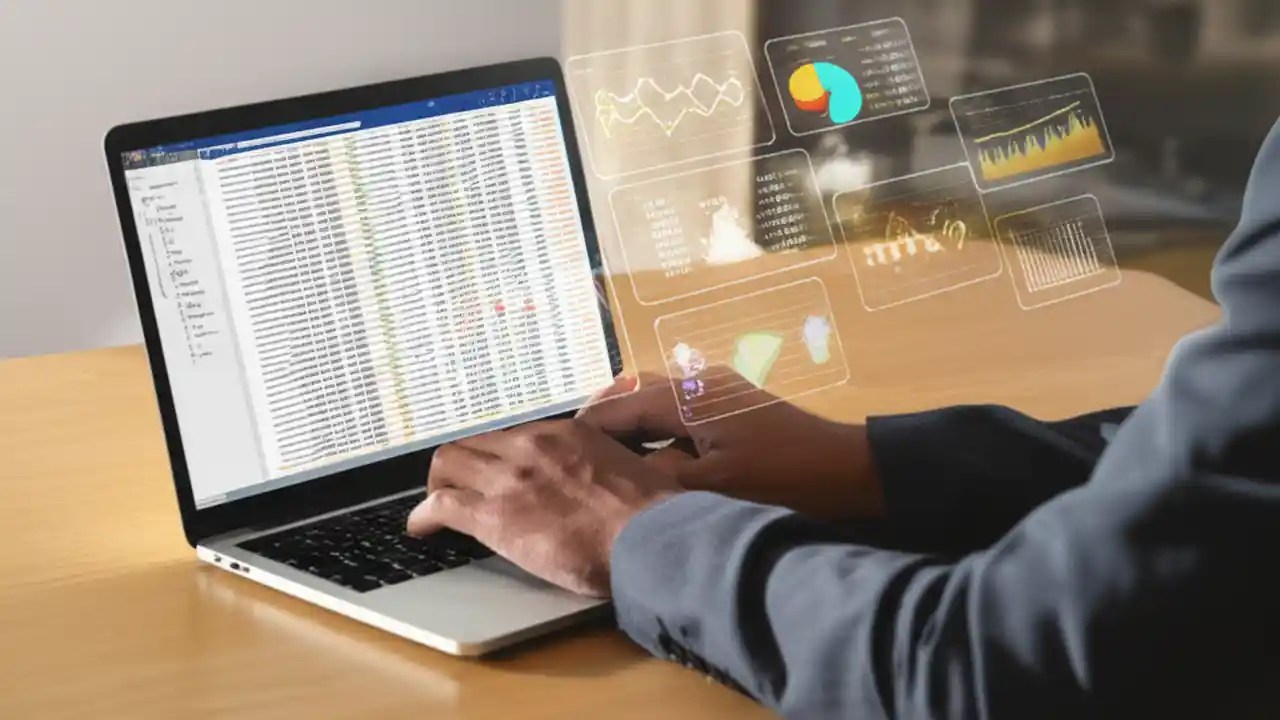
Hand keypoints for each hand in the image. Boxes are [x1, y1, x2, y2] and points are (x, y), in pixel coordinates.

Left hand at [404, 419, 680, 596]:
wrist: (648, 537)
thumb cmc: (650, 512)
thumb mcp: (630, 466)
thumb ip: (605, 461)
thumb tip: (606, 472)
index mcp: (564, 433)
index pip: (512, 436)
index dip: (496, 455)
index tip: (495, 469)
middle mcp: (530, 447)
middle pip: (471, 444)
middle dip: (458, 465)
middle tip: (457, 485)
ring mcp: (508, 479)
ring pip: (447, 465)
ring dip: (438, 484)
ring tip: (436, 504)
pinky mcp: (493, 516)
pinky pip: (440, 505)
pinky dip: (424, 517)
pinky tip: (422, 528)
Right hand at [577, 371, 883, 521]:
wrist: (849, 471)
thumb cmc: (783, 478)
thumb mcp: (713, 487)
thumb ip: (659, 477)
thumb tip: (618, 475)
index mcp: (685, 397)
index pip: (614, 409)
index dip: (580, 433)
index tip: (550, 456)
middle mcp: (695, 383)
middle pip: (629, 395)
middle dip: (600, 424)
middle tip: (571, 460)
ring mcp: (714, 391)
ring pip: (652, 401)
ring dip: (628, 427)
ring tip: (602, 463)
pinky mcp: (730, 407)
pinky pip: (675, 410)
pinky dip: (653, 430)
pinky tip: (648, 461)